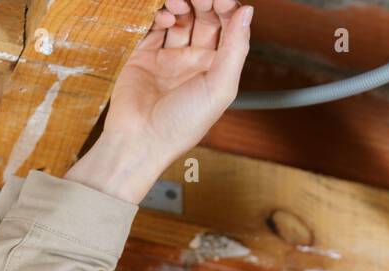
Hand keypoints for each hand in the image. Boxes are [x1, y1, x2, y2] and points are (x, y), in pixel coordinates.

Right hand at [67, 0, 251, 202]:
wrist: (141, 138)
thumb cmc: (183, 123)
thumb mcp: (220, 87)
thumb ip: (236, 48)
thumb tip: (247, 12)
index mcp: (219, 71)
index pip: (229, 30)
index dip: (228, 9)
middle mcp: (196, 62)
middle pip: (206, 19)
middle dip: (205, 3)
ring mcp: (170, 57)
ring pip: (181, 18)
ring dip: (182, 5)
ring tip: (180, 5)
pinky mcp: (144, 55)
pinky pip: (154, 25)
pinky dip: (161, 15)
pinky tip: (166, 18)